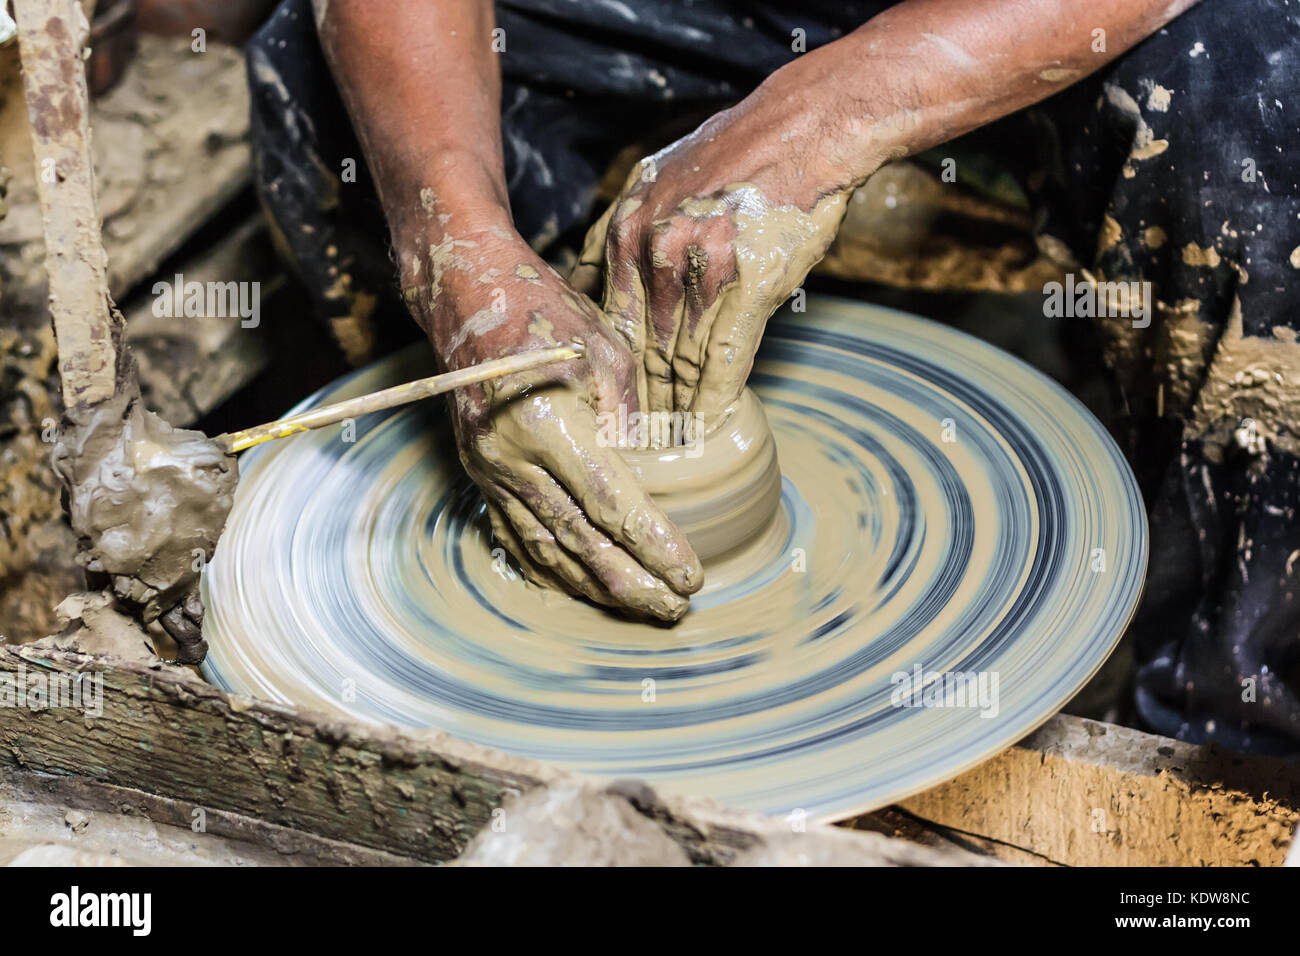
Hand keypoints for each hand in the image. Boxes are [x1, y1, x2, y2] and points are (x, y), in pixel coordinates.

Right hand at [406, 227, 702, 619]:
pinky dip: (550, 568)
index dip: (653, 547)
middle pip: (579, 540)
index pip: (611, 504)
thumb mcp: (606, 351)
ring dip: (593, 585)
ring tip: (638, 607)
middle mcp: (513, 458)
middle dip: (630, 583)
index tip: (691, 577)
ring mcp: (490, 471)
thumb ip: (629, 417)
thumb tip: (648, 469)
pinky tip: (578, 587)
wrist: (465, 297)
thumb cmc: (545, 313)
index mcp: (549, 423)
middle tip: (675, 611)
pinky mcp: (480, 473)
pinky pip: (516, 534)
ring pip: (545, 547)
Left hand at [571, 81, 864, 423]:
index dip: (607, 369)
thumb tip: (588, 278)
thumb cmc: (735, 157)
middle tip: (627, 442)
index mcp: (627, 230)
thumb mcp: (656, 182)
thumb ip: (622, 235)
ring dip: (672, 409)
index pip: (608, 318)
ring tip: (664, 443)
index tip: (603, 405)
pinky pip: (724, 357)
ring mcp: (700, 269)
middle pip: (638, 347)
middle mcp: (655, 251)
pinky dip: (713, 397)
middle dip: (635, 400)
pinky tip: (705, 424)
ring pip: (678, 359)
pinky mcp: (747, 285)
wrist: (804, 128)